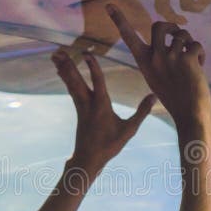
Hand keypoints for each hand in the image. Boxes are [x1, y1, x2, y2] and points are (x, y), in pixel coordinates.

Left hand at [51, 49, 156, 173]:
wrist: (89, 159)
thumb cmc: (110, 145)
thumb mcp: (129, 130)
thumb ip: (142, 112)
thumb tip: (154, 96)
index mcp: (102, 106)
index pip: (97, 82)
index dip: (93, 67)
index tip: (87, 53)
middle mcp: (88, 104)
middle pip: (77, 81)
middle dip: (68, 66)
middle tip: (59, 52)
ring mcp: (81, 107)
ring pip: (72, 84)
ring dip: (65, 69)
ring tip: (56, 56)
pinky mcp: (78, 110)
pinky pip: (71, 90)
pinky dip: (67, 79)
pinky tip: (62, 72)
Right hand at [105, 4, 210, 126]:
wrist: (189, 114)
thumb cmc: (176, 97)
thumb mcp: (158, 77)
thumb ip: (159, 58)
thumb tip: (173, 37)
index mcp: (144, 63)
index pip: (129, 38)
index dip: (119, 20)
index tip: (109, 5)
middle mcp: (154, 58)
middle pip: (159, 25)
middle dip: (171, 26)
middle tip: (177, 36)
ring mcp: (170, 58)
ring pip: (181, 34)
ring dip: (189, 42)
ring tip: (192, 57)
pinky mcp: (187, 59)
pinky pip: (195, 45)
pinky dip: (200, 53)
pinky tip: (200, 65)